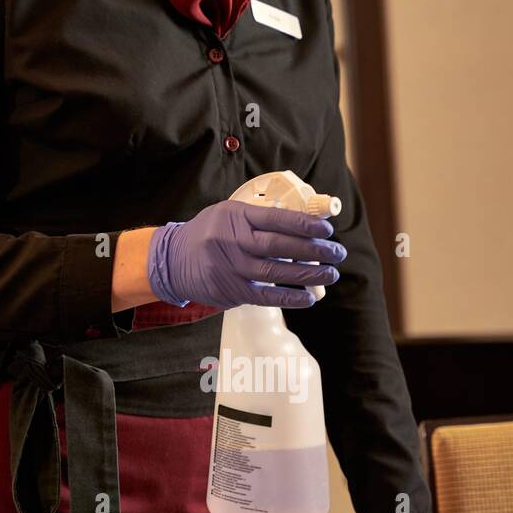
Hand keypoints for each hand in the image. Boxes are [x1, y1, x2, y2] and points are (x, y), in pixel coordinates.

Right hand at [147, 200, 344, 308]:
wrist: (174, 259)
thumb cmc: (211, 232)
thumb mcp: (230, 214)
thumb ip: (260, 218)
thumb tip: (305, 224)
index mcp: (236, 216)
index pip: (276, 219)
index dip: (304, 224)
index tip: (327, 229)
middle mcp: (232, 241)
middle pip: (278, 246)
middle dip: (313, 250)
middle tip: (337, 253)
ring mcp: (230, 267)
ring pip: (274, 272)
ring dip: (307, 275)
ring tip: (331, 274)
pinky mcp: (230, 291)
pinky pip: (264, 296)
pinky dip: (289, 297)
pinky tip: (309, 297)